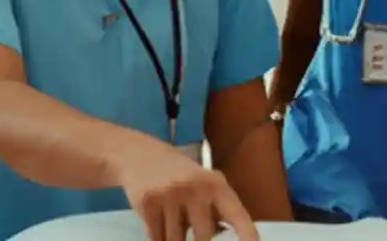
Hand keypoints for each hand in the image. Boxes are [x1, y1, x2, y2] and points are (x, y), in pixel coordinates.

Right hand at [112, 136, 257, 240]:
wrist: (139, 155)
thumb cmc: (179, 175)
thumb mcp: (204, 183)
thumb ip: (219, 209)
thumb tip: (231, 238)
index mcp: (216, 185)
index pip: (238, 216)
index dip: (248, 236)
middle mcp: (196, 189)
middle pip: (204, 240)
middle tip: (190, 228)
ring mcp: (170, 196)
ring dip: (174, 240)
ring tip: (171, 219)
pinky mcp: (148, 204)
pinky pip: (157, 239)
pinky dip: (158, 238)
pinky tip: (157, 221)